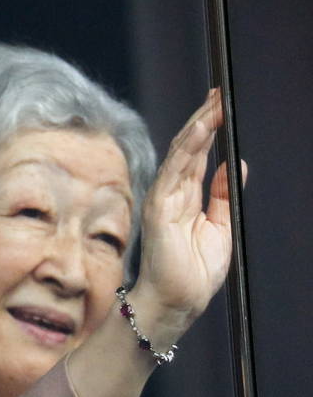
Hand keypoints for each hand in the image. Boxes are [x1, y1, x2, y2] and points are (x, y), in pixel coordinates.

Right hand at [126, 88, 237, 344]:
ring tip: (214, 104)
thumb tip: (237, 164)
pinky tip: (200, 130)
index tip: (222, 105)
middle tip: (220, 94)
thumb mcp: (221, 226)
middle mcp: (173, 194)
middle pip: (189, 148)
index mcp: (187, 199)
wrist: (178, 302)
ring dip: (198, 127)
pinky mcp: (159, 208)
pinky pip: (173, 171)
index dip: (210, 130)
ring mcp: (164, 199)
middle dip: (205, 119)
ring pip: (181, 154)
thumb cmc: (193, 273)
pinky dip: (187, 149)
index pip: (198, 155)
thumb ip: (224, 194)